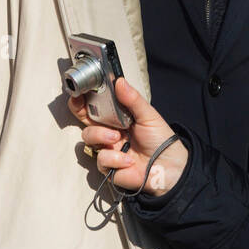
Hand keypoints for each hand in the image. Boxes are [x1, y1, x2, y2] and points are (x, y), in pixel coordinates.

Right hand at [71, 78, 187, 195]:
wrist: (169, 165)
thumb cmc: (160, 138)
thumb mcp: (148, 115)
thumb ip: (133, 100)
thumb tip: (119, 81)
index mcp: (117, 119)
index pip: (94, 107)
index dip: (82, 100)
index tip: (78, 93)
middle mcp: (108, 133)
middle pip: (85, 121)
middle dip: (81, 114)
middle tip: (92, 113)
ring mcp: (107, 150)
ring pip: (88, 138)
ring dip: (102, 136)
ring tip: (118, 138)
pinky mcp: (108, 167)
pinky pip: (101, 159)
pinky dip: (115, 158)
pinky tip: (129, 160)